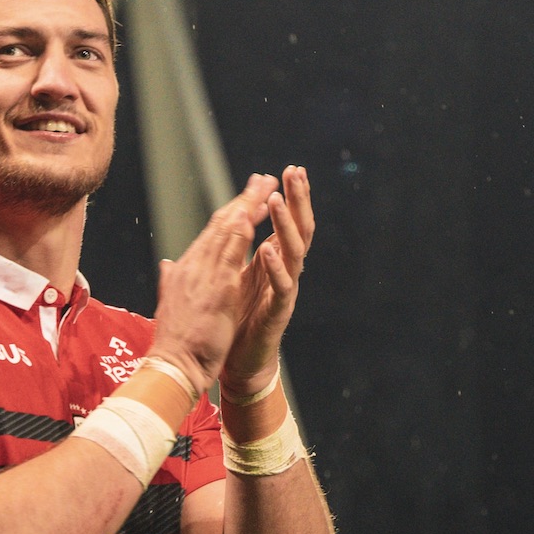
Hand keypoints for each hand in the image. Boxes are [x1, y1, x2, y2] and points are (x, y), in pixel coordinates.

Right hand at [151, 176, 279, 382]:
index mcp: (186, 269)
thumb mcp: (172, 302)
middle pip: (221, 224)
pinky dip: (240, 235)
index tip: (249, 198)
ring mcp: (203, 276)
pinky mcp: (216, 290)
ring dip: (247, 207)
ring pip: (226, 232)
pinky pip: (230, 256)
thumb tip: (167, 263)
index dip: (232, 212)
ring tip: (265, 188)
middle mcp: (193, 265)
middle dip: (244, 200)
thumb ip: (170, 279)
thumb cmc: (176, 340)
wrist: (172, 365)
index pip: (212, 233)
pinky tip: (252, 218)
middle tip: (264, 179)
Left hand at [222, 166, 314, 397]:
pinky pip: (282, 286)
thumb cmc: (239, 320)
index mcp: (275, 262)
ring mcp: (285, 291)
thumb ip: (240, 251)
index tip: (289, 170)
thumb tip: (235, 221)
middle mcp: (286, 272)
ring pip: (294, 252)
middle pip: (299, 229)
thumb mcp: (238, 277)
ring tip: (276, 201)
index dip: (289, 197)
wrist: (241, 363)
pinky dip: (275, 267)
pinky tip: (267, 249)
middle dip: (297, 200)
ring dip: (285, 225)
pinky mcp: (279, 312)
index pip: (286, 222)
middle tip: (295, 173)